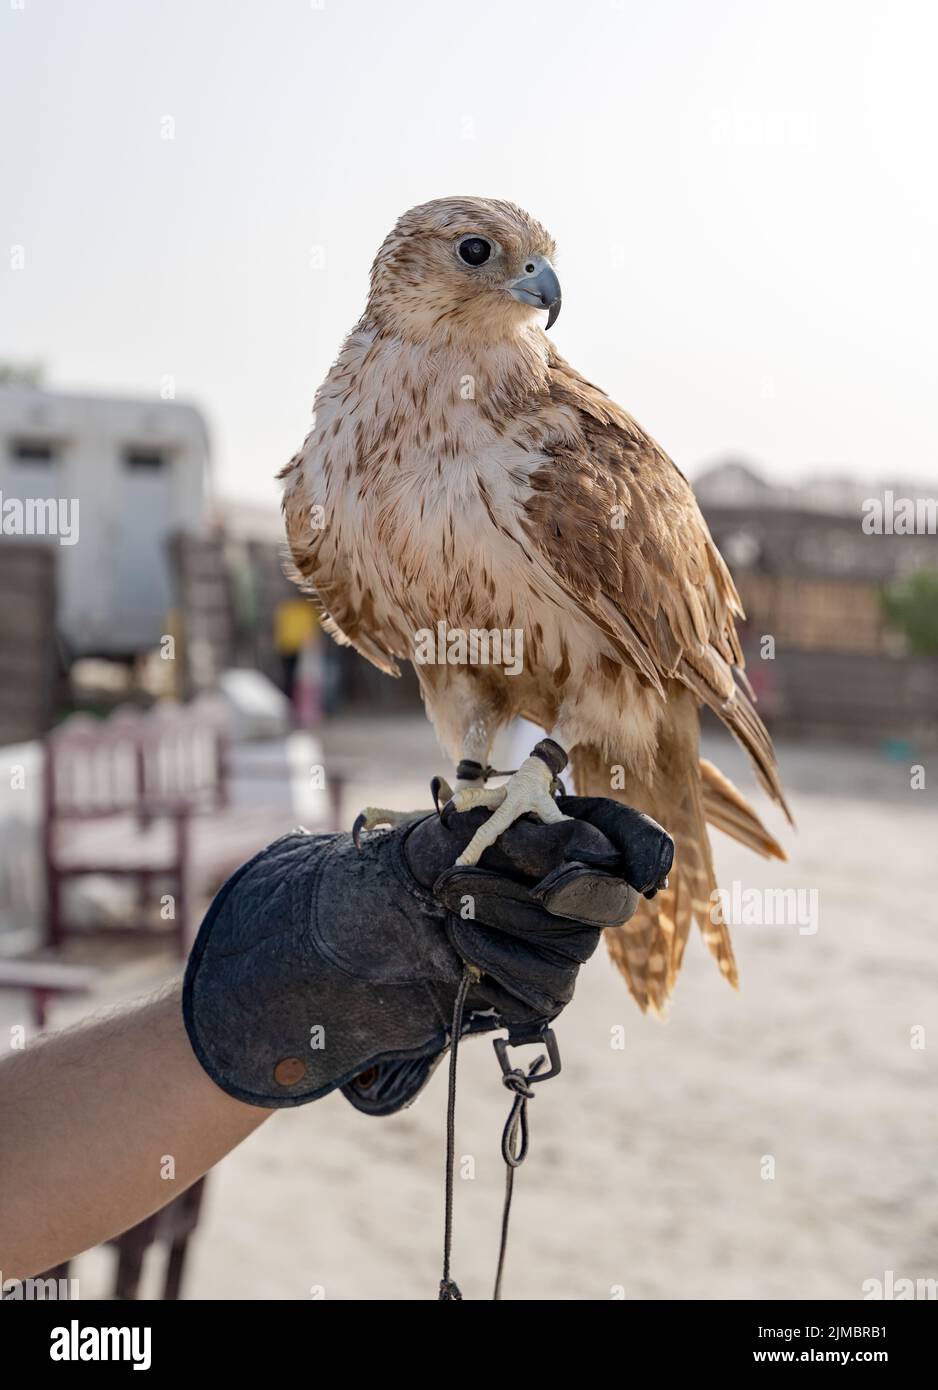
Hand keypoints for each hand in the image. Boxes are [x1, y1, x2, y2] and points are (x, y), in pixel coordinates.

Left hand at [183, 797, 672, 1115]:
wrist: (356, 932)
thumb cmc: (407, 864)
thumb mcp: (456, 827)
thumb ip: (516, 825)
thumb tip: (573, 841)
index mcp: (562, 839)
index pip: (631, 844)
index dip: (639, 851)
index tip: (614, 870)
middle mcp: (571, 895)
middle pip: (599, 903)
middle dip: (526, 894)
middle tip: (452, 886)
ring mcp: (557, 950)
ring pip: (569, 956)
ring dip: (498, 934)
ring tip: (446, 920)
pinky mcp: (532, 997)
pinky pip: (541, 998)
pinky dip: (493, 976)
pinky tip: (457, 962)